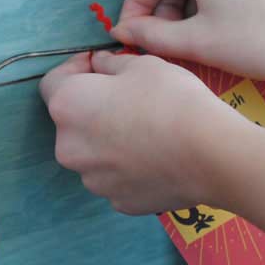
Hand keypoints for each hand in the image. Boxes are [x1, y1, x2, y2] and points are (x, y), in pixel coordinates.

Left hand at [39, 51, 251, 213]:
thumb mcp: (142, 64)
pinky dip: (128, 167)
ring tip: (146, 131)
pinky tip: (155, 157)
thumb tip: (99, 64)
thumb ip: (110, 63)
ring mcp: (92, 179)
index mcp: (66, 107)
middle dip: (93, 108)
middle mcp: (68, 147)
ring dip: (109, 140)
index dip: (74, 70)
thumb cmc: (172, 99)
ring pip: (93, 154)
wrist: (212, 154)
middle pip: (72, 122)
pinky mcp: (117, 201)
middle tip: (127, 99)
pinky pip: (116, 178)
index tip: (97, 65)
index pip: (52, 84)